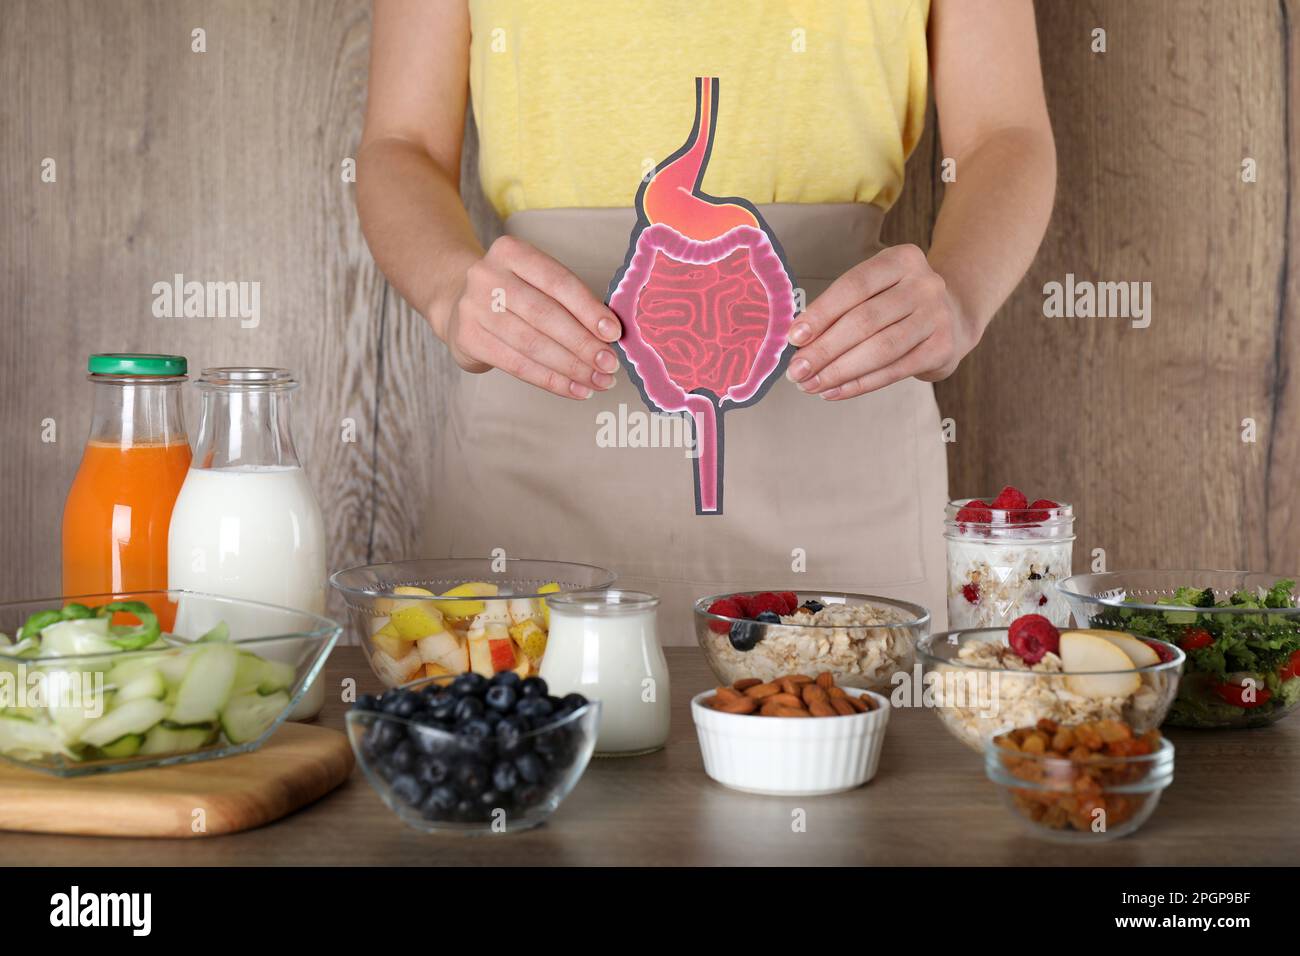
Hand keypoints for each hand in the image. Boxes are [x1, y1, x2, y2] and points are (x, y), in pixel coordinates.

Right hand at [445, 235, 622, 398]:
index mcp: (510, 252)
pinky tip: (575, 389)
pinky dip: (551, 380)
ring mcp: (473, 308)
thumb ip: (567, 301)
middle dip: (583, 344)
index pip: (558, 281)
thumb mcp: (534, 282)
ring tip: (598, 381)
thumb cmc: (513, 294)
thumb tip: (610, 334)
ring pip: (532, 344)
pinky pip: (517, 365)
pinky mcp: (468, 339)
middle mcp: (487, 276)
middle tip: (609, 364)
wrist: (458, 303)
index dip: (588, 309)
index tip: (614, 333)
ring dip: (571, 367)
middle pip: (545, 315)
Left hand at [784, 244, 971, 400]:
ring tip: (810, 385)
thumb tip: (799, 340)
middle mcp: (924, 284)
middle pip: (864, 321)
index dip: (821, 313)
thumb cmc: (898, 303)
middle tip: (796, 371)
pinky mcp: (943, 348)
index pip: (853, 286)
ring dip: (839, 371)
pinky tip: (834, 392)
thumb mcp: (876, 289)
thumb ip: (843, 308)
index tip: (794, 337)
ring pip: (880, 349)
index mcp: (901, 259)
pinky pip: (894, 371)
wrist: (954, 316)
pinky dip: (860, 384)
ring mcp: (937, 316)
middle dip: (824, 349)